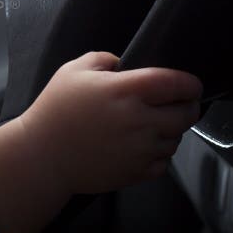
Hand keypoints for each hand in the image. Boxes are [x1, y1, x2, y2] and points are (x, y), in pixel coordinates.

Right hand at [0, 51, 202, 232]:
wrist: (42, 155)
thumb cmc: (55, 111)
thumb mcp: (73, 71)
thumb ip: (104, 59)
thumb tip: (123, 64)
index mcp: (124, 90)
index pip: (176, 83)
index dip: (190, 82)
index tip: (190, 83)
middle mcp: (138, 120)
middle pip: (186, 114)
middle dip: (187, 106)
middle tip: (176, 102)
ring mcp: (140, 150)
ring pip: (177, 138)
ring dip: (170, 130)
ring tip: (149, 124)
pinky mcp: (137, 172)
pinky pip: (164, 162)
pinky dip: (158, 153)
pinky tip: (139, 145)